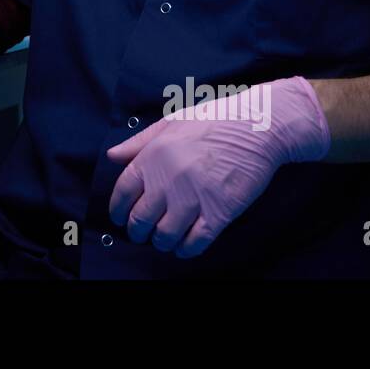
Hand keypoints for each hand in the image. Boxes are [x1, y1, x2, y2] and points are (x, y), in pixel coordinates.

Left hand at [106, 76, 329, 257]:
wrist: (258, 125)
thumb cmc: (215, 120)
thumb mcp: (171, 122)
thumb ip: (139, 142)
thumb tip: (112, 156)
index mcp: (153, 155)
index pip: (123, 192)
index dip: (118, 210)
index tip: (120, 218)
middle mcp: (169, 178)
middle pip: (141, 219)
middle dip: (138, 231)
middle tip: (142, 233)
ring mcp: (194, 197)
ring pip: (165, 235)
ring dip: (161, 242)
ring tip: (164, 239)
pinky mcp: (219, 212)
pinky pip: (195, 242)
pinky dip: (186, 249)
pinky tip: (185, 245)